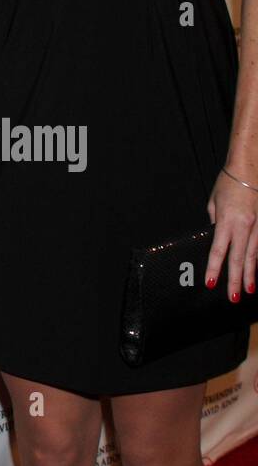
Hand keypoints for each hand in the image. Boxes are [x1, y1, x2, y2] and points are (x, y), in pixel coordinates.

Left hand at [205, 166, 257, 301]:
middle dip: (235, 280)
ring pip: (254, 255)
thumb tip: (215, 237)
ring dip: (250, 274)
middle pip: (239, 258)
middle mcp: (244, 226)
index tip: (211, 283)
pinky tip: (256, 271)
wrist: (250, 168)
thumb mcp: (213, 202)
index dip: (214, 269)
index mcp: (227, 220)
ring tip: (248, 290)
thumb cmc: (229, 182)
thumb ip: (215, 222)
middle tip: (234, 297)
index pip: (219, 251)